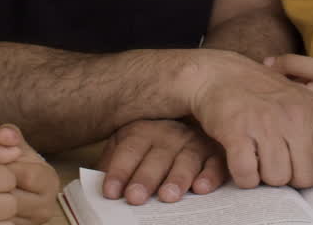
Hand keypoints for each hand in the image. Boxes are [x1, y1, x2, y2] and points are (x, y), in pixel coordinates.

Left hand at [0, 125, 60, 224]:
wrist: (11, 187)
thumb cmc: (13, 164)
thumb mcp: (13, 147)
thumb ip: (9, 136)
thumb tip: (4, 134)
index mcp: (50, 181)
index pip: (26, 175)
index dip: (6, 168)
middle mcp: (47, 206)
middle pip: (15, 197)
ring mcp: (33, 223)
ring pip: (5, 214)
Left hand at [97, 119, 225, 204]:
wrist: (186, 116)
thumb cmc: (148, 146)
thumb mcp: (124, 146)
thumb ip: (113, 164)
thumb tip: (96, 187)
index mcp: (142, 131)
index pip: (129, 151)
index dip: (118, 171)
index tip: (110, 192)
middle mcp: (169, 134)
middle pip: (156, 158)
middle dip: (145, 179)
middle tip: (136, 197)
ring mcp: (193, 142)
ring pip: (186, 161)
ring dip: (177, 179)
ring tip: (168, 196)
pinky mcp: (215, 153)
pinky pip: (216, 163)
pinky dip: (210, 176)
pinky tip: (202, 188)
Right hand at [186, 50, 312, 199]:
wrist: (222, 75)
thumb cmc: (267, 96)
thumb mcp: (306, 110)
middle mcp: (293, 116)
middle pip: (303, 176)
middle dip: (291, 177)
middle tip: (279, 158)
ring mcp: (265, 123)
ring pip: (276, 178)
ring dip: (265, 176)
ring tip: (258, 154)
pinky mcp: (237, 131)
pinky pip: (247, 174)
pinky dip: (244, 176)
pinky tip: (242, 159)